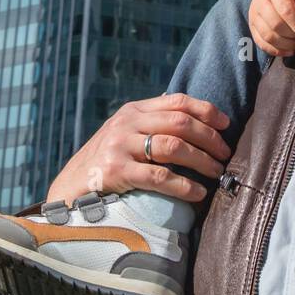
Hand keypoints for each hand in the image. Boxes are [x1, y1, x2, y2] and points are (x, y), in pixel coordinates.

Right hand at [47, 94, 232, 206]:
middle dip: (210, 138)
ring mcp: (119, 146)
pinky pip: (159, 177)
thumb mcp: (124, 136)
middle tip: (225, 155)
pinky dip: (184, 186)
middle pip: (180, 123)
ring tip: (217, 174)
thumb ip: (150, 126)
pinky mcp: (115, 172)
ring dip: (202, 161)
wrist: (68, 191)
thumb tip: (191, 121)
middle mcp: (126, 123)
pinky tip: (197, 193)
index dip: (206, 110)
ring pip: (173, 147)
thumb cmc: (104, 165)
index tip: (226, 125)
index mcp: (132, 111)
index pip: (177, 101)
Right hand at [247, 0, 294, 56]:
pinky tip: (289, 50)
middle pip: (275, 25)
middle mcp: (260, 0)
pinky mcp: (252, 25)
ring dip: (285, 45)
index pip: (285, 10)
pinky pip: (261, 43)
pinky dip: (276, 51)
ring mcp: (254, 14)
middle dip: (292, 36)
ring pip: (268, 36)